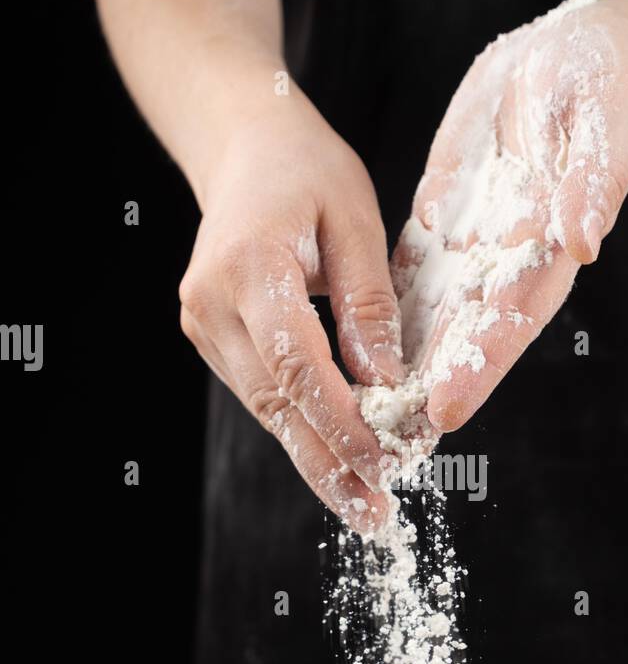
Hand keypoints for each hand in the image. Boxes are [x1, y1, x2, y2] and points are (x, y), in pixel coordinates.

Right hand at [179, 89, 403, 530]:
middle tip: (372, 516)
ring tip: (363, 503)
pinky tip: (338, 461)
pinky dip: (301, 427)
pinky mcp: (211, 336)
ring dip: (316, 458)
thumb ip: (370, 303)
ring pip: (266, 409)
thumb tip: (387, 383)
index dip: (340, 423)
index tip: (381, 465)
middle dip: (328, 465)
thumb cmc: (306, 169)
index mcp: (250, 267)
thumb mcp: (356, 218)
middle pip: (275, 404)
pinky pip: (262, 393)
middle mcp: (213, 304)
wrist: (242, 146)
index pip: (297, 365)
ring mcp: (204, 324)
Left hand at [393, 0, 627, 432]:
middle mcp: (511, 259)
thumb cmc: (600, 83)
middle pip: (465, 335)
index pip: (512, 319)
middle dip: (427, 387)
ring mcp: (475, 244)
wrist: (571, 52)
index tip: (443, 411)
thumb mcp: (603, 122)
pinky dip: (381, 311)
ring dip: (400, 365)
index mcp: (553, 245)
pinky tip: (347, 345)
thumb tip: (583, 241)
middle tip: (387, 438)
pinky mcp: (444, 219)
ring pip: (431, 315)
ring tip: (361, 413)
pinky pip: (408, 273)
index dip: (479, 367)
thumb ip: (591, 185)